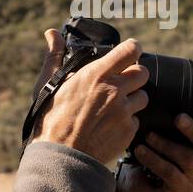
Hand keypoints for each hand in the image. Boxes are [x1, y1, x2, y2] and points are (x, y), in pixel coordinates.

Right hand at [29, 30, 149, 167]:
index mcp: (96, 75)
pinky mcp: (128, 131)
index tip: (131, 51)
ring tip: (114, 108)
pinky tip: (111, 126)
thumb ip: (54, 56)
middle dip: (134, 76)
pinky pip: (137, 121)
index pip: (130, 50)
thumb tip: (51, 33)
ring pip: (143, 97)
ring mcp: (124, 112)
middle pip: (143, 73)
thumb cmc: (51, 120)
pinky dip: (127, 122)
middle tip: (123, 83)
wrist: (61, 158)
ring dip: (132, 100)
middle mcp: (114, 91)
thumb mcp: (49, 85)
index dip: (133, 49)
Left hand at [117, 113, 192, 191]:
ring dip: (166, 144)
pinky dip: (154, 159)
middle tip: (178, 117)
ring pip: (189, 158)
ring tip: (148, 135)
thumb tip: (173, 95)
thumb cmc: (154, 152)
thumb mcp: (167, 135)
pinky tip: (141, 151)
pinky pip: (171, 173)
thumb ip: (178, 123)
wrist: (136, 182)